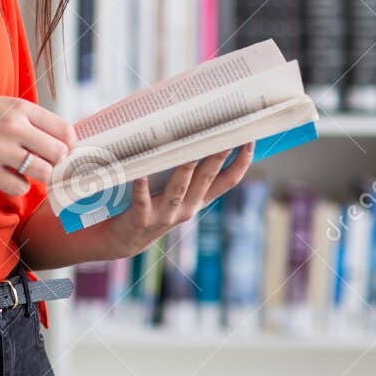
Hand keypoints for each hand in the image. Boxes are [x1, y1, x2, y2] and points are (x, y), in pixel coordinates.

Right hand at [0, 91, 76, 195]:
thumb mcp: (6, 105)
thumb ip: (34, 121)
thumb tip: (67, 144)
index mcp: (21, 108)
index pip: (65, 131)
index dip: (69, 146)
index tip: (62, 152)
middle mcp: (13, 126)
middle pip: (58, 154)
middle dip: (56, 163)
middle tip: (46, 164)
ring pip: (43, 172)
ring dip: (40, 176)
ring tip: (28, 171)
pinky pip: (19, 186)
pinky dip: (19, 186)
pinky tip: (10, 177)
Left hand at [107, 142, 255, 256]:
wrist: (127, 241)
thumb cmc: (152, 207)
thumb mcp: (177, 195)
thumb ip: (189, 174)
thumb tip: (197, 140)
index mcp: (198, 201)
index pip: (227, 181)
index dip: (241, 162)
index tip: (249, 140)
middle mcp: (187, 208)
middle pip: (206, 179)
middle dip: (217, 156)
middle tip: (225, 135)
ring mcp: (165, 215)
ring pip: (179, 188)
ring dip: (185, 169)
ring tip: (190, 150)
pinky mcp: (142, 219)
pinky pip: (142, 199)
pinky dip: (141, 186)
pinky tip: (140, 172)